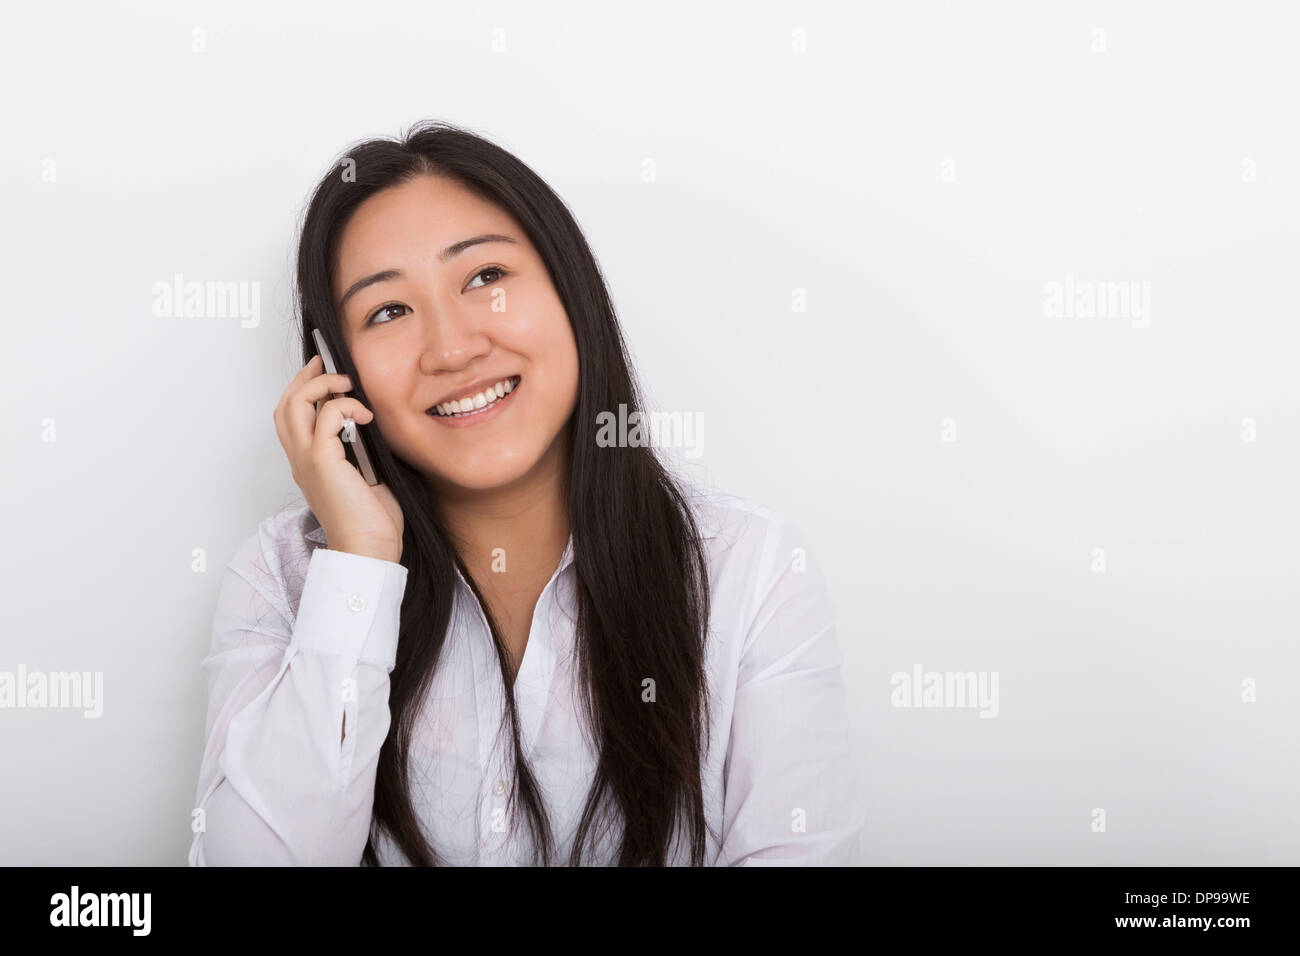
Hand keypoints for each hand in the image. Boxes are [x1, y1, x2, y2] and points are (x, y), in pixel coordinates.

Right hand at [272, 354, 404, 561]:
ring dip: (320, 385)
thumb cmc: (372, 521)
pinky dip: (345, 405)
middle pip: (285, 405)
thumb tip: (369, 424)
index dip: (302, 391)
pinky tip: (365, 415)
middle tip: (325, 363)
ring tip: (346, 383)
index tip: (323, 374)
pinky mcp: (322, 461)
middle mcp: (300, 460)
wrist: (368, 549)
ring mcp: (307, 460)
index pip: (291, 419)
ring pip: (294, 404)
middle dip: (304, 378)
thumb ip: (360, 449)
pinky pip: (326, 416)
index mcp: (308, 464)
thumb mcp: (367, 476)